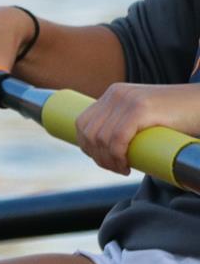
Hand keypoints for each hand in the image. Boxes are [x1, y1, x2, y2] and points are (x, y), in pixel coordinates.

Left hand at [73, 83, 199, 176]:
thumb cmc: (181, 117)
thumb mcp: (146, 117)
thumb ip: (128, 124)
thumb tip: (105, 149)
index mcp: (114, 94)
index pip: (83, 122)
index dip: (87, 146)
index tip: (104, 161)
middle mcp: (116, 93)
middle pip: (88, 132)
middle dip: (97, 156)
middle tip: (117, 168)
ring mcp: (127, 99)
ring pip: (100, 138)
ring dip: (107, 160)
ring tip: (123, 169)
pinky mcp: (140, 108)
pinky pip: (116, 138)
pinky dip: (117, 156)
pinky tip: (127, 166)